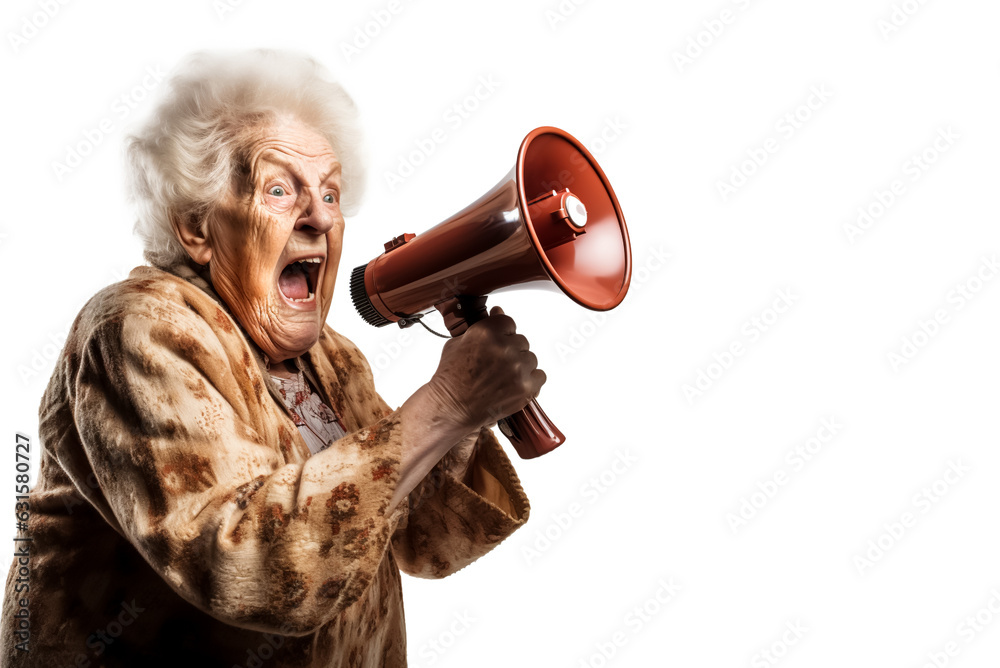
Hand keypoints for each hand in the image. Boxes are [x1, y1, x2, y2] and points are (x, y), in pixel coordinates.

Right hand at [423, 306, 545, 430]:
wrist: (451, 407)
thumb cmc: (451, 378)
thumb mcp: (458, 343)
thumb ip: (482, 327)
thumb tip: (498, 311)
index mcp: (486, 332)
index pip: (508, 323)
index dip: (503, 335)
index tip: (497, 343)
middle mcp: (503, 348)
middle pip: (521, 341)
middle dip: (510, 352)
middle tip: (495, 365)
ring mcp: (516, 368)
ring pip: (531, 358)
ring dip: (520, 366)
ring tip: (502, 378)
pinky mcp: (525, 387)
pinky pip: (540, 376)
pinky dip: (530, 381)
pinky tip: (514, 385)